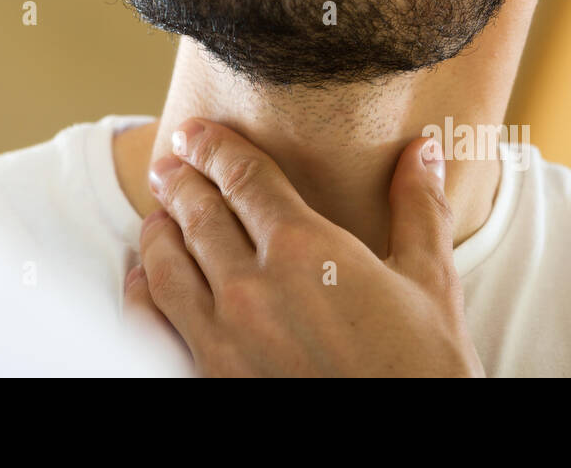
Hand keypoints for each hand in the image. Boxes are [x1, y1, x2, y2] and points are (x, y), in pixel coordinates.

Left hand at [123, 120, 484, 376]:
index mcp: (305, 250)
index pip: (241, 175)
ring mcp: (223, 338)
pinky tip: (143, 279)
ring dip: (158, 230)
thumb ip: (420, 208)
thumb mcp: (430, 282)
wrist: (414, 445)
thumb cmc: (423, 367)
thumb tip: (426, 149)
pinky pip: (152, 325)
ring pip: (165, 265)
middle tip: (171, 163)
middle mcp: (253, 289)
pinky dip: (140, 294)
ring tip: (158, 214)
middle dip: (180, 180)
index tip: (195, 133)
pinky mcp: (208, 378)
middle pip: (196, 213)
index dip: (213, 147)